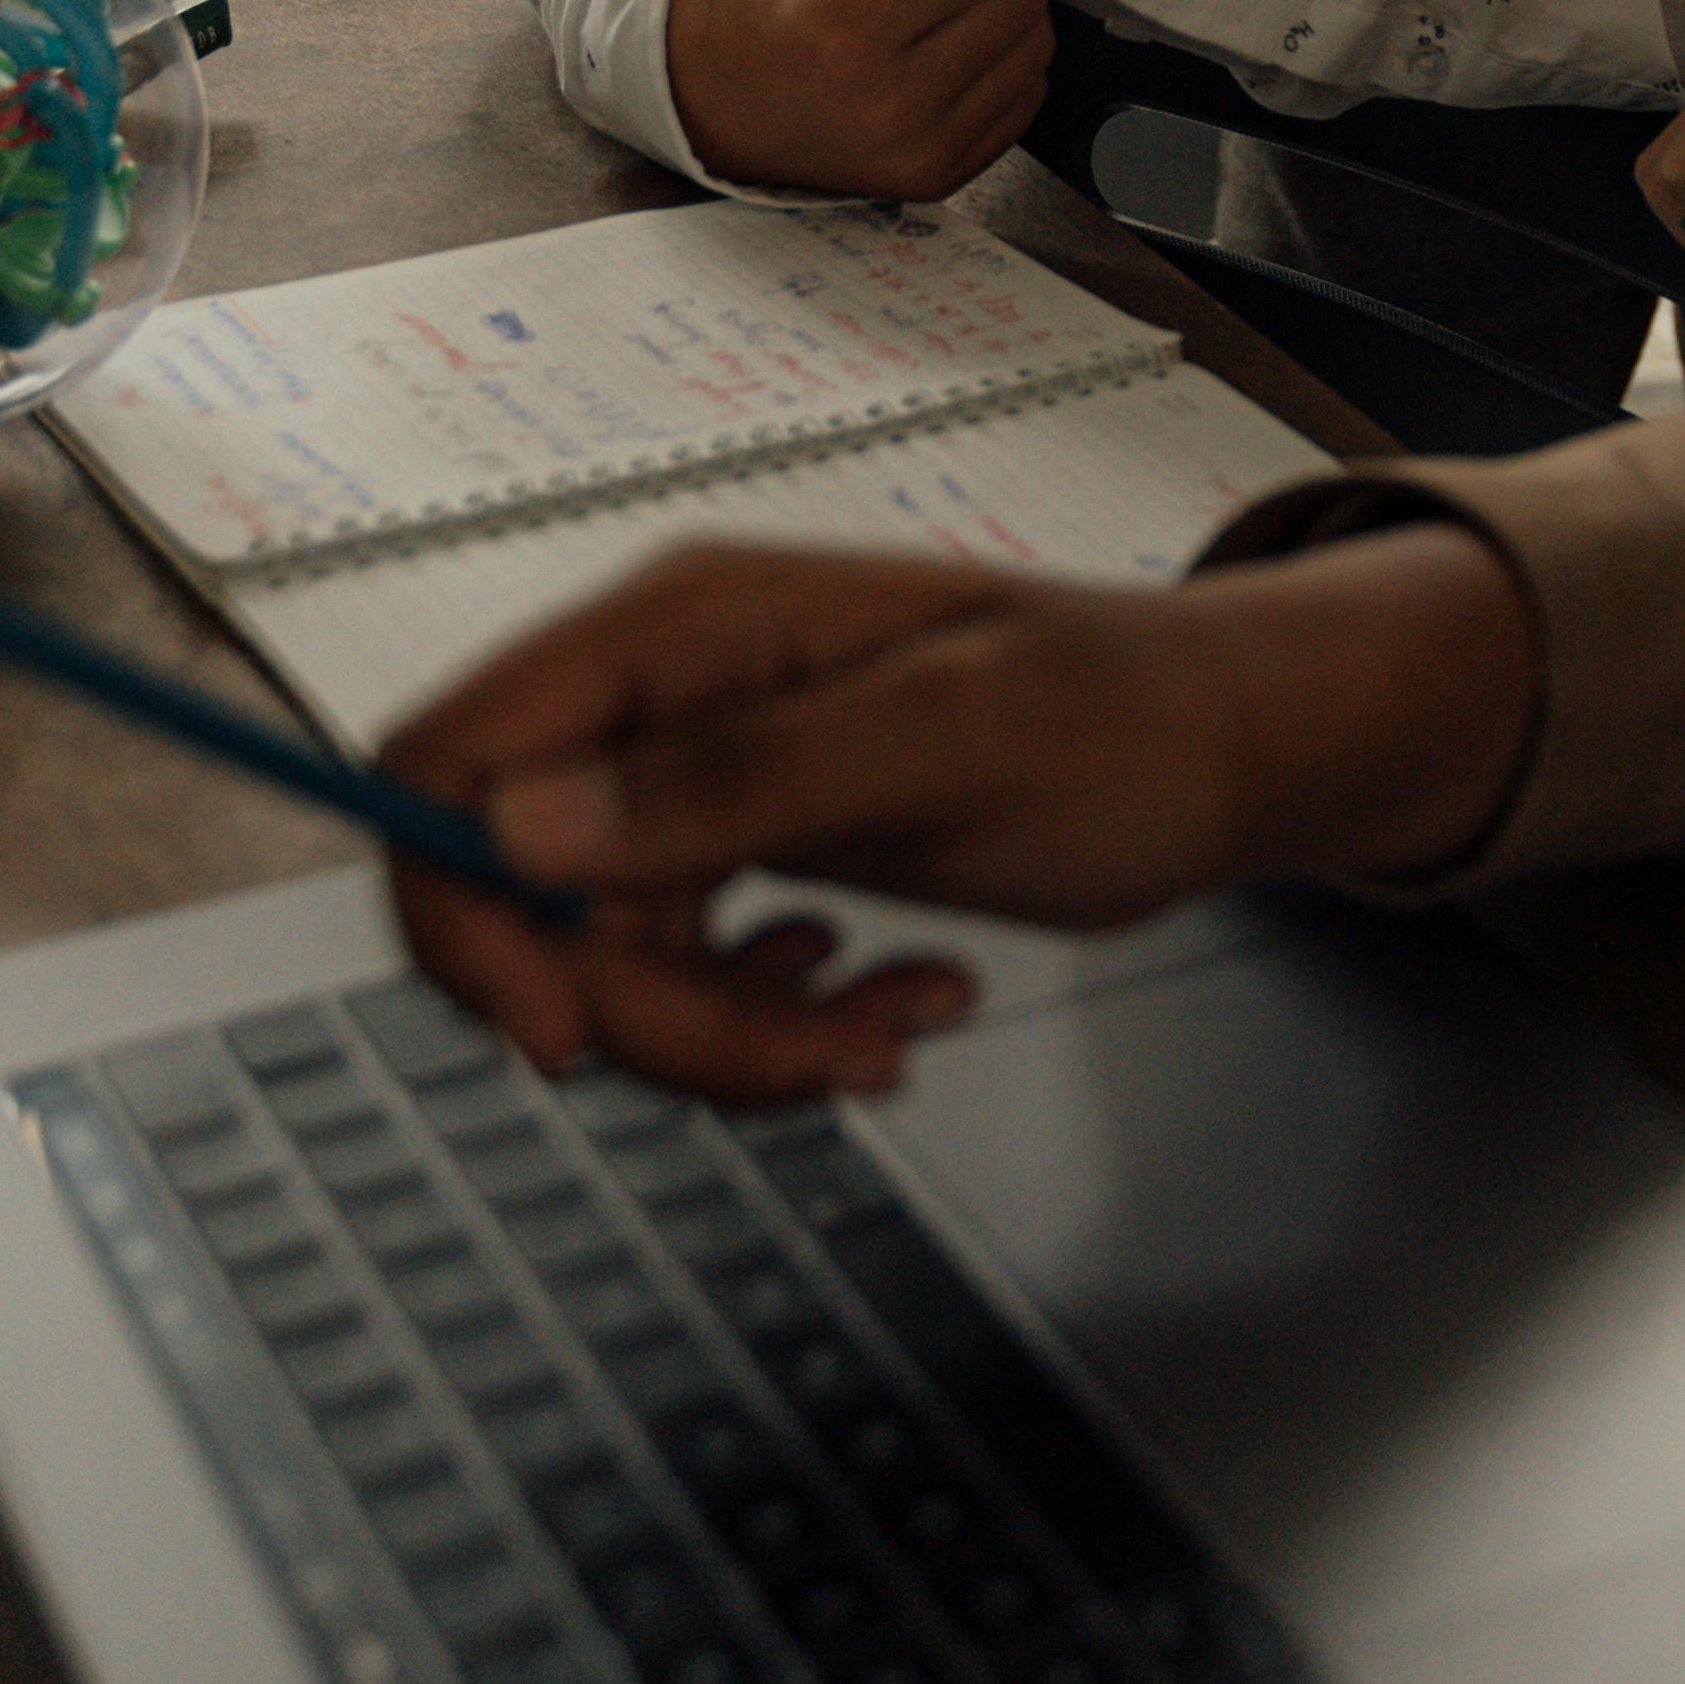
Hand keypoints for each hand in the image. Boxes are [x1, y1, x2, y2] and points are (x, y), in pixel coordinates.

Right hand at [383, 520, 1532, 1097]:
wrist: (1233, 749)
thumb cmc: (1126, 713)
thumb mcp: (942, 744)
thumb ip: (734, 781)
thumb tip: (526, 826)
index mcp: (680, 630)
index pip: (451, 762)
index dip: (462, 911)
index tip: (564, 1039)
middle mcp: (667, 699)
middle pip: (526, 898)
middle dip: (655, 1017)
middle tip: (817, 1053)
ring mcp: (707, 780)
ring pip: (612, 963)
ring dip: (738, 1037)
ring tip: (894, 1022)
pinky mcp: (753, 850)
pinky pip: (690, 975)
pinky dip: (780, 1024)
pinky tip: (895, 999)